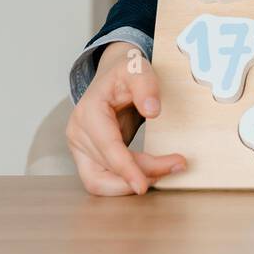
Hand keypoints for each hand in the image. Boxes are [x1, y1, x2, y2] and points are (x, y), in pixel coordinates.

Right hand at [66, 41, 186, 195]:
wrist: (114, 76)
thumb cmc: (125, 73)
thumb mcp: (137, 68)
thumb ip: (146, 85)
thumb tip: (152, 110)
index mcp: (88, 112)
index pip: (107, 147)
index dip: (126, 169)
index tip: (144, 185)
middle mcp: (78, 134)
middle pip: (108, 168)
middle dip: (141, 173)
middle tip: (175, 166)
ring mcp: (80, 148)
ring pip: (101, 182)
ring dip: (130, 184)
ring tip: (162, 173)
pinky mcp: (88, 157)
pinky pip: (102, 180)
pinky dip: (124, 182)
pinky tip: (148, 175)